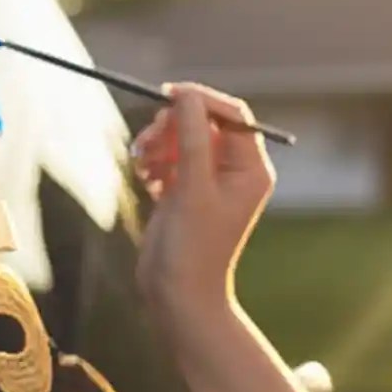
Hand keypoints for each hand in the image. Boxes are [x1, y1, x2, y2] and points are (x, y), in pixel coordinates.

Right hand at [131, 83, 275, 314]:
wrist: (177, 296)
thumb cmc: (193, 248)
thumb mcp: (192, 188)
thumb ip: (190, 138)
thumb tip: (187, 95)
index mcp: (249, 168)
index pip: (231, 114)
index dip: (201, 100)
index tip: (169, 95)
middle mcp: (233, 171)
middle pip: (202, 122)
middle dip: (172, 126)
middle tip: (148, 142)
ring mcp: (208, 180)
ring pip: (180, 138)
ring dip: (157, 143)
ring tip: (142, 165)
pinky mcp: (184, 191)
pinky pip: (168, 157)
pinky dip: (153, 161)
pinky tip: (146, 180)